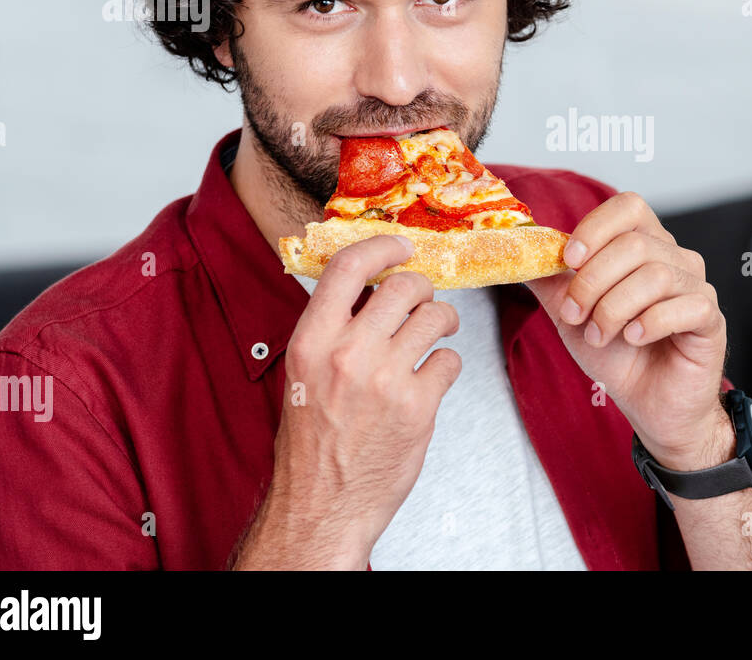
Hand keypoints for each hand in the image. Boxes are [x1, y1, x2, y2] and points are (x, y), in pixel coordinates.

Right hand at [232, 234, 460, 568]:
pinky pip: (449, 361)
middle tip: (423, 301)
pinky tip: (431, 377)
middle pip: (405, 286)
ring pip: (436, 317)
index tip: (401, 247)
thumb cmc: (312, 442)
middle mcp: (347, 354)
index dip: (382, 247)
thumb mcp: (302, 373)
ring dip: (442, 321)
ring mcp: (385, 379)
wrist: (321, 505)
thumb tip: (369, 288)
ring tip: (436, 333)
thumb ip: (333, 329)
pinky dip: (446, 364)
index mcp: (312, 341)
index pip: (350, 267)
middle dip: (422, 289)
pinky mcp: (417, 407)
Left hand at [525, 191, 732, 470]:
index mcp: (645, 245)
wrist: (647, 404)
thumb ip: (550, 281)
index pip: (629, 207)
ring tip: (600, 335)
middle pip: (635, 243)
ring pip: (655, 275)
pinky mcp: (710, 318)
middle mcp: (675, 258)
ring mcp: (696, 286)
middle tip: (575, 315)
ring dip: (614, 309)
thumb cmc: (618, 356)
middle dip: (592, 282)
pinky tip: (634, 339)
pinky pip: (684, 306)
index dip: (596, 228)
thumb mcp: (571, 314)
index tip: (567, 260)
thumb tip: (521, 252)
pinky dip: (649, 323)